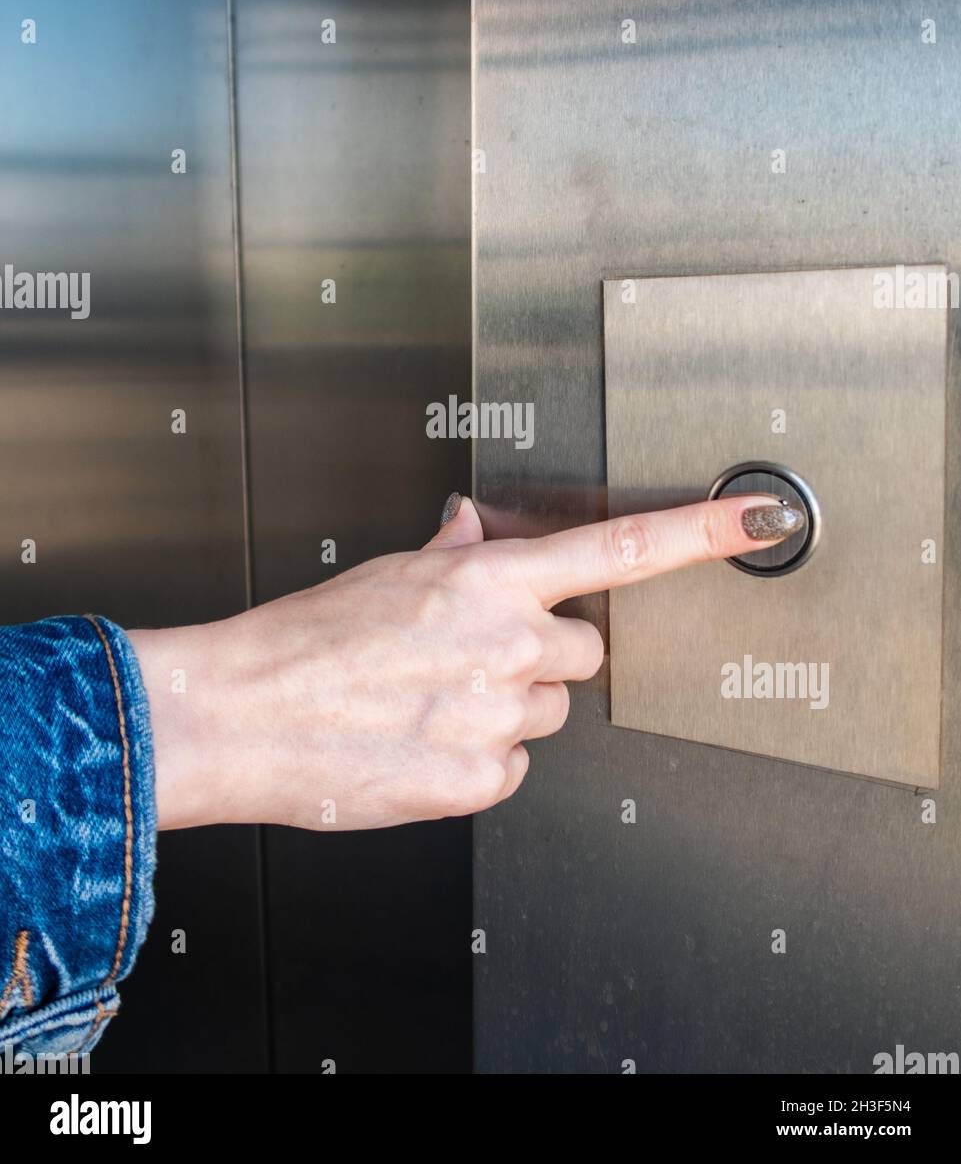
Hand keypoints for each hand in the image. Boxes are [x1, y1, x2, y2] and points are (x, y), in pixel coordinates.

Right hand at [130, 493, 801, 831]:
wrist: (240, 715)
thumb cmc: (301, 642)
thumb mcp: (384, 574)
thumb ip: (454, 556)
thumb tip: (479, 530)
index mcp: (485, 579)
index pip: (617, 550)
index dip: (696, 533)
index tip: (750, 522)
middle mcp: (506, 643)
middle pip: (586, 651)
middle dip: (546, 653)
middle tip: (479, 657)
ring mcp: (500, 716)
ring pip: (550, 713)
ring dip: (512, 706)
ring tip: (436, 702)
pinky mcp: (482, 780)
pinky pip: (516, 766)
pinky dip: (484, 757)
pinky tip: (427, 742)